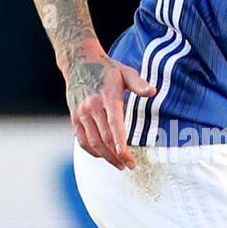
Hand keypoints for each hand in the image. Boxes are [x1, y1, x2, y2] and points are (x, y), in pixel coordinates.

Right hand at [65, 49, 155, 169]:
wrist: (78, 62)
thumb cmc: (106, 69)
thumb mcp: (125, 72)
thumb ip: (139, 83)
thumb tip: (152, 92)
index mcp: (108, 97)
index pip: (114, 125)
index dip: (121, 145)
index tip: (128, 158)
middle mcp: (92, 107)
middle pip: (104, 139)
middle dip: (117, 156)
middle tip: (129, 165)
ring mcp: (81, 113)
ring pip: (93, 142)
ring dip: (106, 157)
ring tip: (118, 164)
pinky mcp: (74, 117)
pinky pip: (81, 140)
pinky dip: (92, 151)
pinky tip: (103, 156)